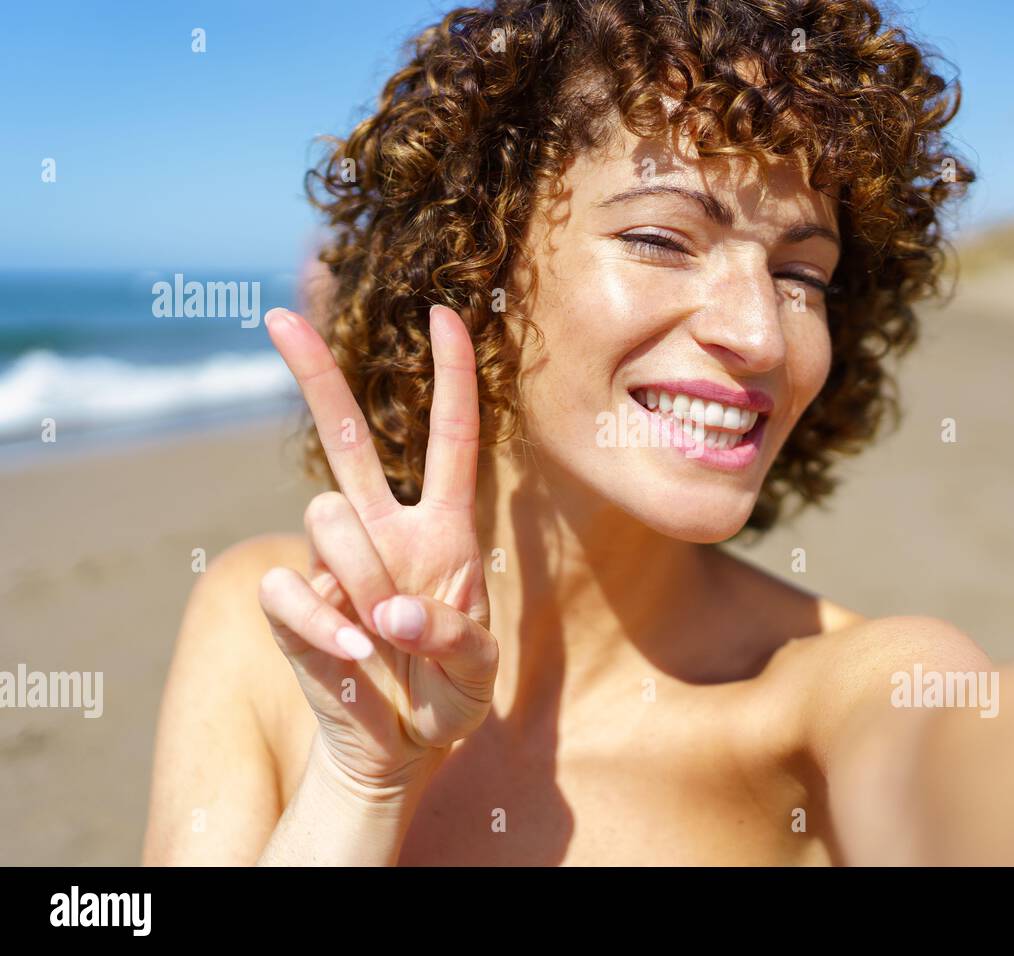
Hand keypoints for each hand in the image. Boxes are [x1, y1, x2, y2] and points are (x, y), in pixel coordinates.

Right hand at [257, 305, 497, 789]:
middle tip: (276, 316)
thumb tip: (387, 610)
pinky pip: (291, 588)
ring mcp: (333, 564)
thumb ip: (451, 635)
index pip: (450, 439)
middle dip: (314, 374)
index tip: (444, 313)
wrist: (397, 749)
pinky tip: (353, 659)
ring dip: (362, 575)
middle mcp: (384, 531)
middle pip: (345, 436)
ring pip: (327, 515)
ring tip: (385, 636)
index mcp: (444, 529)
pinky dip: (324, 626)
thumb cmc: (448, 697)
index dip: (452, 376)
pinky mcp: (291, 604)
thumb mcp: (477, 672)